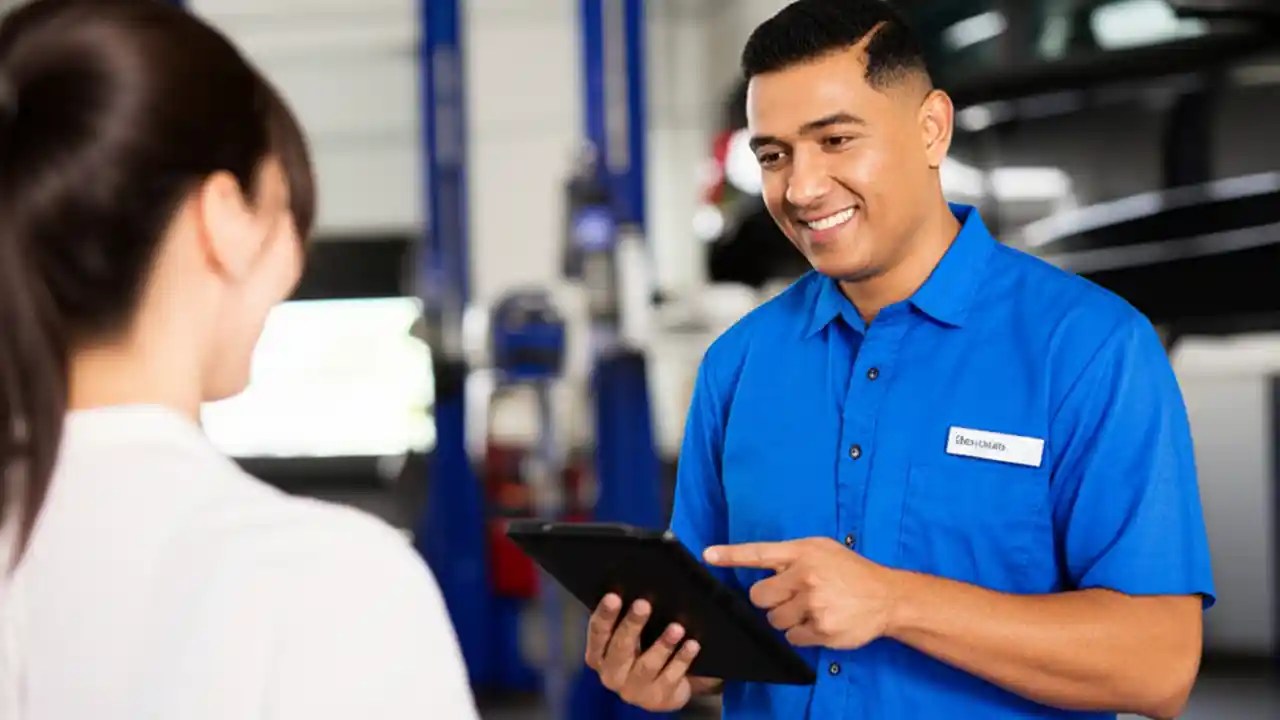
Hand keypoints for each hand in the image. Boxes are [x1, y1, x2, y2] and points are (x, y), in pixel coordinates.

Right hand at [584, 594, 709, 711]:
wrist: (662, 688)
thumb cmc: (642, 649)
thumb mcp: (631, 634)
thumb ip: (627, 613)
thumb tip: (638, 579)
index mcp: (598, 655)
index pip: (598, 632)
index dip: (605, 615)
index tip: (614, 596)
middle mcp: (611, 675)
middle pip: (620, 649)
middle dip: (632, 625)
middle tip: (644, 604)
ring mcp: (634, 690)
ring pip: (647, 666)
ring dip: (662, 645)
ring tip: (676, 627)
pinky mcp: (658, 699)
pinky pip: (671, 678)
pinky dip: (682, 660)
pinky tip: (692, 645)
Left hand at [705, 537, 899, 649]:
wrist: (887, 596)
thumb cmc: (850, 571)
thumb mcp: (822, 550)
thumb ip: (792, 557)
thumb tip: (761, 568)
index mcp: (803, 553)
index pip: (759, 553)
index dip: (731, 555)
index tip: (709, 555)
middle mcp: (806, 577)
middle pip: (759, 595)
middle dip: (771, 598)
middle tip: (791, 595)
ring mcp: (814, 605)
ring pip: (774, 619)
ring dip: (787, 617)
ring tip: (812, 608)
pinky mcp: (821, 630)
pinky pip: (792, 637)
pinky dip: (802, 633)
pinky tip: (821, 622)